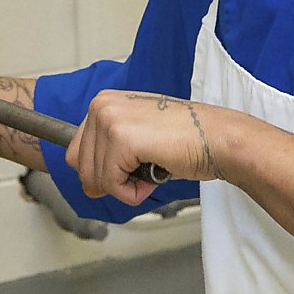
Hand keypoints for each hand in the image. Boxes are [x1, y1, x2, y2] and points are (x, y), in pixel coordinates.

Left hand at [67, 89, 224, 204]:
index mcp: (103, 102)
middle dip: (113, 180)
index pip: (76, 152)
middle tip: (146, 167)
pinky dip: (133, 191)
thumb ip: (107, 156)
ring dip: (127, 185)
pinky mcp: (121, 138)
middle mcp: (101, 105)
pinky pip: (111, 184)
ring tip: (153, 166)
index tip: (129, 166)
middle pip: (81, 167)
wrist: (218, 138)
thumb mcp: (136, 139)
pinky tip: (155, 172)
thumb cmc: (186, 139)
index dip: (101, 171)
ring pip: (96, 178)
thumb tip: (87, 186)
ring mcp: (109, 119)